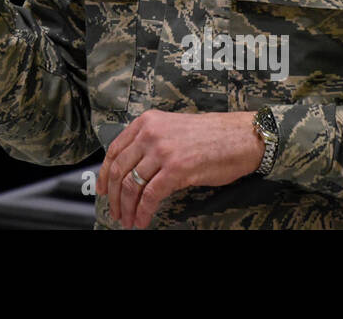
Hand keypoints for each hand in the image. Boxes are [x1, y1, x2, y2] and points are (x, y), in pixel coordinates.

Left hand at [96, 110, 263, 228]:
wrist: (240, 137)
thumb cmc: (210, 135)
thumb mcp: (172, 128)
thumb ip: (150, 142)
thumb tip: (132, 169)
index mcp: (146, 122)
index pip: (114, 150)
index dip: (104, 174)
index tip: (102, 190)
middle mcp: (150, 134)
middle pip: (119, 170)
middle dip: (114, 196)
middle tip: (115, 211)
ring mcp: (162, 151)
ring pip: (132, 185)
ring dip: (127, 207)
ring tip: (128, 220)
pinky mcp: (176, 169)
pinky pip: (151, 195)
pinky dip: (143, 211)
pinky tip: (143, 220)